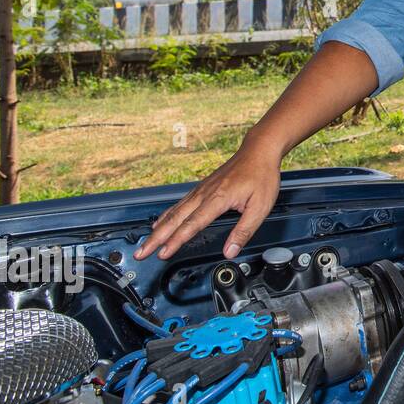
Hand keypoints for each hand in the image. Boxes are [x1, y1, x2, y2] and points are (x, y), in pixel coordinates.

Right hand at [134, 143, 282, 260]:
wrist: (258, 150)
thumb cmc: (261, 176)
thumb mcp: (260, 207)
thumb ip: (244, 231)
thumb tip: (230, 251)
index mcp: (218, 199)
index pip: (192, 224)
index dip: (176, 241)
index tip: (163, 253)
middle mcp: (204, 194)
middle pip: (175, 220)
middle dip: (157, 238)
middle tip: (141, 253)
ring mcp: (201, 189)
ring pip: (174, 212)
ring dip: (158, 229)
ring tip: (146, 243)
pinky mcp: (202, 188)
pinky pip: (179, 204)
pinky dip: (166, 216)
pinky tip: (160, 223)